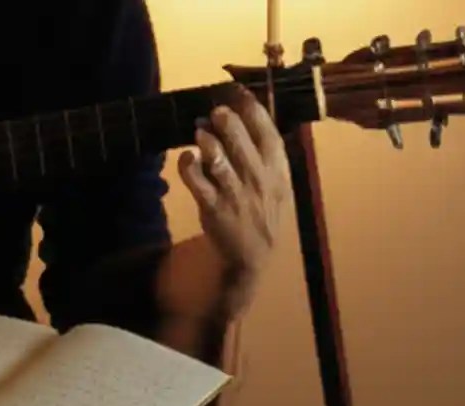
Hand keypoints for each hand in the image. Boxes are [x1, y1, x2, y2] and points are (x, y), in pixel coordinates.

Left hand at [177, 85, 289, 281]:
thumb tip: (246, 114)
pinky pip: (195, 179)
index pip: (267, 131)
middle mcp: (258, 178)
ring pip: (217, 157)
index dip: (251, 107)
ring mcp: (234, 193)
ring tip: (199, 131)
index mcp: (277, 169)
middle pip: (240, 139)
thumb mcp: (278, 182)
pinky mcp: (212, 206)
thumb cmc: (264, 210)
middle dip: (225, 119)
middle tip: (215, 112)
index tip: (238, 91)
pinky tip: (186, 157)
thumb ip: (267, 152)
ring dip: (206, 138)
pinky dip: (187, 163)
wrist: (253, 254)